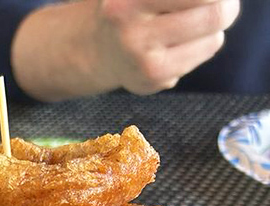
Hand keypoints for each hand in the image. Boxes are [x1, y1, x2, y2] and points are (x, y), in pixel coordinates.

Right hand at [90, 0, 239, 93]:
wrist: (96, 47)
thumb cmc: (131, 5)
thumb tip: (224, 2)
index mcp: (128, 0)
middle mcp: (131, 30)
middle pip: (214, 12)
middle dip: (225, 5)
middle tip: (222, 3)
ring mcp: (142, 61)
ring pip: (213, 38)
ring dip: (214, 27)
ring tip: (195, 22)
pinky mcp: (152, 81)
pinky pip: (201, 56)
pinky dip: (202, 45)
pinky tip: (181, 43)